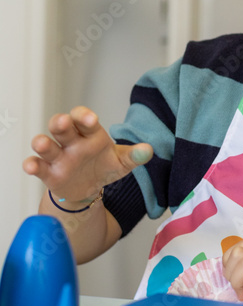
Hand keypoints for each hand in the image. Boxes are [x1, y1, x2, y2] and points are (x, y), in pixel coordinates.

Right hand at [23, 106, 152, 202]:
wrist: (90, 188)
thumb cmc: (104, 167)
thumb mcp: (122, 162)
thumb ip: (134, 155)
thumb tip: (149, 151)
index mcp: (90, 134)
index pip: (84, 119)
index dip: (85, 117)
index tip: (90, 119)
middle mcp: (72, 142)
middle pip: (62, 127)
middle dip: (61, 123)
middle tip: (63, 122)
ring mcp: (58, 156)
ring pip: (46, 144)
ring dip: (42, 142)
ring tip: (42, 143)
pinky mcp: (48, 172)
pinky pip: (37, 166)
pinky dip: (32, 165)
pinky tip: (31, 166)